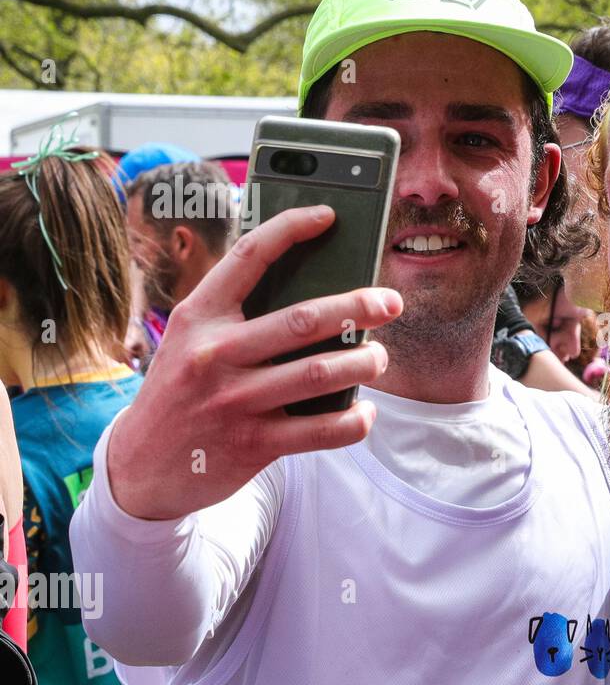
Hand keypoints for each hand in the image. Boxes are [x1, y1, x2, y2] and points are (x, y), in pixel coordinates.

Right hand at [105, 205, 402, 520]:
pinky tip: (365, 411)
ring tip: (378, 357)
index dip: (290, 228)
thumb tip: (319, 294)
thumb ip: (238, 317)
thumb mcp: (191, 343)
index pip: (248, 257)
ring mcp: (235, 401)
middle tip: (391, 302)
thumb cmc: (181, 393)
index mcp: (200, 317)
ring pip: (321, 373)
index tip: (328, 216)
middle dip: (359, 307)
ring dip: (364, 363)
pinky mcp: (254, 444)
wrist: (142, 468)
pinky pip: (324, 430)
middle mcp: (216, 354)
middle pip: (304, 319)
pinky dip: (355, 420)